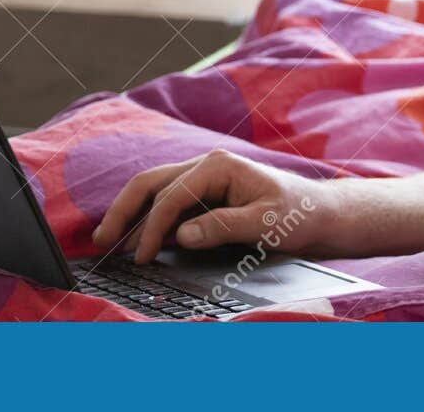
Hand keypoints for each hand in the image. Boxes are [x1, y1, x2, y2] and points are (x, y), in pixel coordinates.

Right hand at [91, 149, 333, 262]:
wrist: (320, 214)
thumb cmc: (299, 215)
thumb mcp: (265, 223)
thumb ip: (223, 227)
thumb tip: (181, 235)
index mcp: (219, 166)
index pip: (172, 195)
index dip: (152, 227)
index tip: (141, 256)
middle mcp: (207, 166)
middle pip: (152, 183)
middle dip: (124, 210)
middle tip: (102, 240)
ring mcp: (205, 179)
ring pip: (155, 191)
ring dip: (132, 214)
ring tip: (110, 240)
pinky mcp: (207, 195)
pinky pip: (169, 203)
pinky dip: (149, 219)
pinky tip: (138, 238)